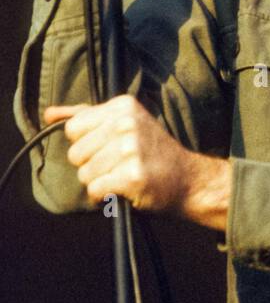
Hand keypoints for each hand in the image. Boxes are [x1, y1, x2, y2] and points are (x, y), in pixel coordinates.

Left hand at [42, 95, 230, 229]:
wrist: (188, 180)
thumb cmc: (152, 153)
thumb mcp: (124, 124)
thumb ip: (85, 116)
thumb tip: (48, 114)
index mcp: (123, 106)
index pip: (73, 128)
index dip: (87, 143)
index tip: (110, 147)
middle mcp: (127, 123)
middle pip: (76, 152)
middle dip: (91, 165)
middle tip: (119, 165)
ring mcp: (130, 149)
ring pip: (84, 173)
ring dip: (100, 182)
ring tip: (123, 177)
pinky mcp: (131, 176)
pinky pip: (95, 189)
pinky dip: (104, 196)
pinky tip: (123, 191)